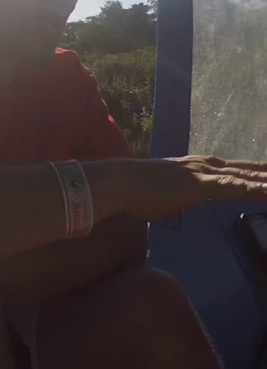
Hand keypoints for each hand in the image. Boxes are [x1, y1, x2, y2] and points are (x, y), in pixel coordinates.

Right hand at [116, 156, 266, 219]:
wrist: (116, 183)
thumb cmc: (129, 191)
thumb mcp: (158, 192)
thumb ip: (169, 194)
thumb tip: (163, 202)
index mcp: (195, 167)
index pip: (234, 170)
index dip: (255, 173)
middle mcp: (204, 165)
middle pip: (247, 170)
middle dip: (266, 173)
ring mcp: (204, 174)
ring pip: (246, 177)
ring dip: (266, 181)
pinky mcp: (201, 185)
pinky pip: (235, 187)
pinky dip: (254, 189)